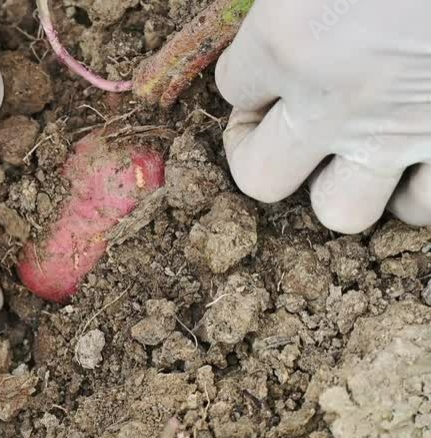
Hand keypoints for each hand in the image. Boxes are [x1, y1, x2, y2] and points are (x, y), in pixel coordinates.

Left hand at [216, 0, 430, 232]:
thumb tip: (297, 6)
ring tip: (355, 147)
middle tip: (283, 122)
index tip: (266, 66)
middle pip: (261, 177)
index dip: (246, 78)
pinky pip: (429, 203)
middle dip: (263, 152)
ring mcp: (404, 132)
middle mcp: (334, 101)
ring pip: (340, 209)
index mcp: (289, 38)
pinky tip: (420, 156)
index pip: (233, 86)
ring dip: (339, 180)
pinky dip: (419, 188)